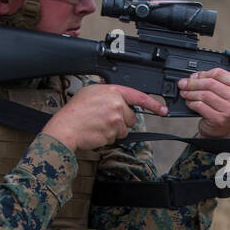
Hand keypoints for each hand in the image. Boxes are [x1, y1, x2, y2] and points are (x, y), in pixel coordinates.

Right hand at [41, 83, 165, 151]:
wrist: (66, 127)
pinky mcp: (113, 134)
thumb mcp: (91, 91)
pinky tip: (97, 131)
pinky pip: (116, 137)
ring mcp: (116, 120)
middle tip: (104, 118)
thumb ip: (108, 92)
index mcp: (113, 91)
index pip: (139, 96)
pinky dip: (108, 136)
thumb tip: (118, 95)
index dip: (153, 104)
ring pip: (124, 129)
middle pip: (131, 117)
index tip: (163, 109)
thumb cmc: (75, 110)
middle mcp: (117, 105)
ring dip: (115, 129)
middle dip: (122, 120)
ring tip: (98, 124)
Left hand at [179, 60, 229, 139]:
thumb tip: (194, 76)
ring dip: (190, 93)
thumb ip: (213, 82)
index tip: (194, 76)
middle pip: (210, 83)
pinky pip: (200, 106)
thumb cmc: (221, 111)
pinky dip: (191, 103)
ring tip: (184, 93)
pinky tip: (189, 102)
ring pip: (204, 95)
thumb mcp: (222, 94)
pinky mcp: (219, 119)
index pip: (219, 73)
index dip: (203, 73)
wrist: (220, 133)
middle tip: (183, 84)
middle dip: (193, 83)